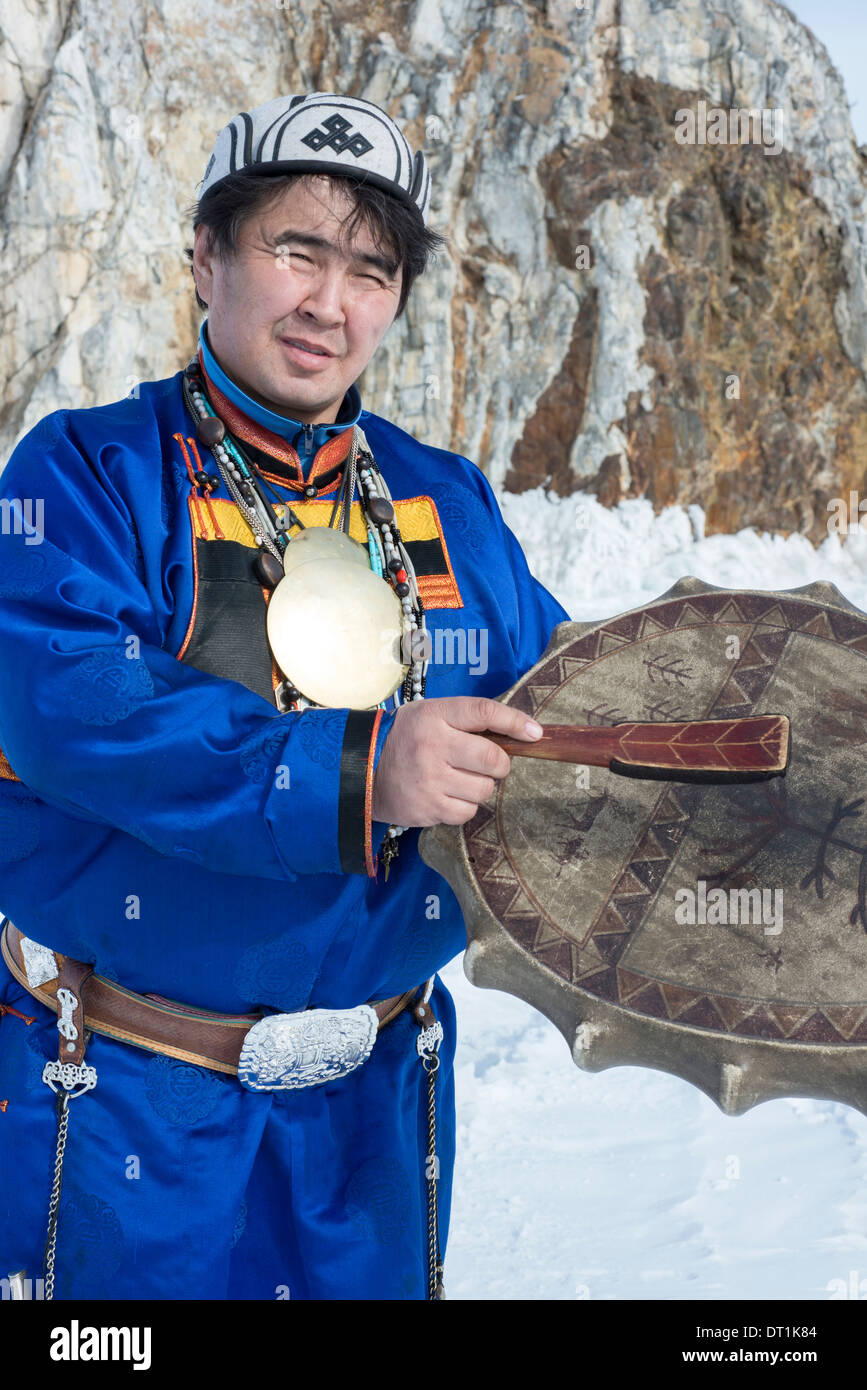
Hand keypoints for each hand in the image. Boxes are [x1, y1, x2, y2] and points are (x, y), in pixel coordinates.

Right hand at [371, 695, 543, 827]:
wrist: (360, 770)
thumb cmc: (405, 739)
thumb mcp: (430, 715)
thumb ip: (467, 720)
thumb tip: (521, 732)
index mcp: (434, 716)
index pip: (484, 712)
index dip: (515, 721)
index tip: (535, 733)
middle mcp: (432, 746)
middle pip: (493, 758)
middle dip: (500, 764)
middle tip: (490, 763)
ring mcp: (430, 780)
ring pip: (484, 789)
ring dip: (481, 786)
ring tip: (460, 779)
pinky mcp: (428, 808)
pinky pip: (467, 812)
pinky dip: (465, 806)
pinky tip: (448, 795)